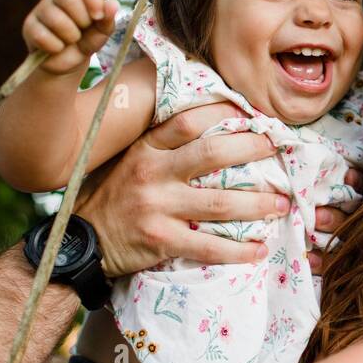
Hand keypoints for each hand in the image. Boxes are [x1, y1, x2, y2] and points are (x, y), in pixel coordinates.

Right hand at [23, 0, 118, 74]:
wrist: (68, 63)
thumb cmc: (86, 41)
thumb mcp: (101, 33)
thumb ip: (107, 20)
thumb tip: (113, 4)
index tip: (97, 16)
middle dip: (82, 20)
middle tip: (83, 30)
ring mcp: (41, 10)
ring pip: (56, 19)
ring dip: (70, 36)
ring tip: (71, 40)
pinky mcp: (29, 27)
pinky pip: (42, 36)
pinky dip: (56, 47)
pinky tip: (57, 47)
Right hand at [77, 102, 362, 276]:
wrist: (80, 240)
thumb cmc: (111, 196)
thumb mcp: (127, 159)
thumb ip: (160, 144)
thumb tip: (205, 123)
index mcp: (146, 149)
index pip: (189, 121)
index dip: (224, 112)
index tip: (253, 112)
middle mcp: (153, 173)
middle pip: (214, 154)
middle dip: (252, 149)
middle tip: (279, 149)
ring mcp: (158, 208)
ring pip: (220, 203)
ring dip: (258, 204)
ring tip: (282, 203)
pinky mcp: (161, 241)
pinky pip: (209, 247)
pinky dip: (239, 250)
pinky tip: (261, 249)